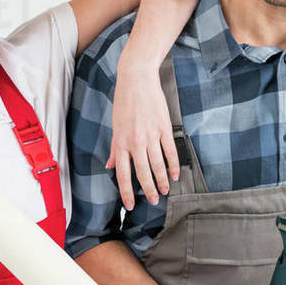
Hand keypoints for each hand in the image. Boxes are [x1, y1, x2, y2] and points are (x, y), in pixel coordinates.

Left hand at [109, 61, 178, 209]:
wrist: (137, 79)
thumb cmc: (124, 101)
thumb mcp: (115, 126)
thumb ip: (115, 148)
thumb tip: (111, 165)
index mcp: (121, 142)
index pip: (123, 174)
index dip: (126, 192)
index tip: (130, 205)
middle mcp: (135, 141)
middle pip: (142, 173)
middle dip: (148, 190)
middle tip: (153, 201)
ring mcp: (150, 135)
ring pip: (157, 164)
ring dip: (162, 180)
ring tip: (165, 190)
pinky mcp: (163, 127)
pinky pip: (170, 151)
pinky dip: (173, 164)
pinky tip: (174, 174)